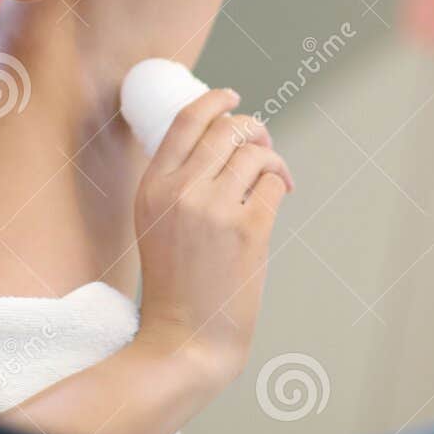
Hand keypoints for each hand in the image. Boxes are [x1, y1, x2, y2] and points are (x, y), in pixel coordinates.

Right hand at [132, 86, 293, 389]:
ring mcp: (216, 209)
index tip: (231, 95)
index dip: (213, 100)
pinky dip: (281, 185)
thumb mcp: (155, 224)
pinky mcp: (249, 230)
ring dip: (272, 158)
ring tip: (275, 176)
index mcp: (152, 188)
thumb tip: (220, 142)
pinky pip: (275, 184)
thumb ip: (176, 184)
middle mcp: (181, 191)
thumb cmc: (174, 284)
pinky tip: (279, 197)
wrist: (186, 338)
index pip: (186, 121)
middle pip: (228, 129)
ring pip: (256, 153)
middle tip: (263, 142)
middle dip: (252, 127)